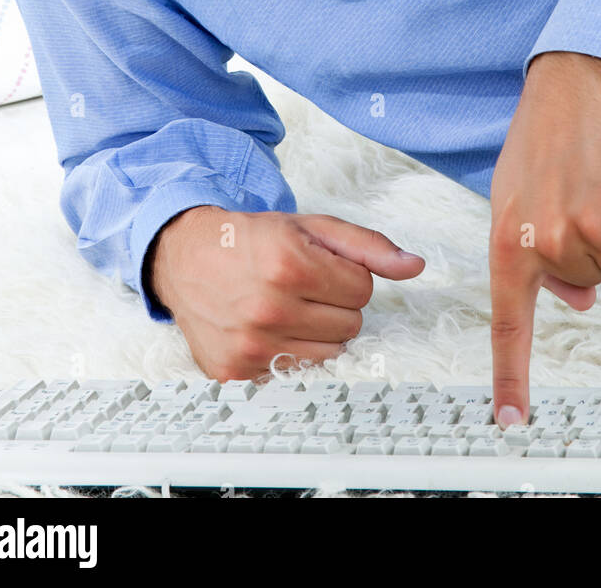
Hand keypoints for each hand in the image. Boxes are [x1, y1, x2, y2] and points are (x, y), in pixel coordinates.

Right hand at [147, 206, 424, 380]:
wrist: (185, 257)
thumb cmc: (252, 239)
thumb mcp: (310, 227)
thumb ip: (366, 246)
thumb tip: (415, 266)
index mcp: (289, 265)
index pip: (363, 291)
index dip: (346, 276)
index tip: (319, 266)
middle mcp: (268, 309)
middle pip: (350, 325)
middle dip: (334, 303)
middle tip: (301, 285)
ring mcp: (250, 346)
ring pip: (329, 354)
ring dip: (316, 331)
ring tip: (285, 305)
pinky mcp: (236, 372)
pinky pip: (295, 372)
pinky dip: (288, 352)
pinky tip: (265, 326)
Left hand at [489, 51, 600, 426]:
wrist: (579, 76)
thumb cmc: (545, 134)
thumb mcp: (518, 193)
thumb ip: (534, 249)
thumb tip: (576, 298)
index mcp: (508, 240)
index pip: (509, 323)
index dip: (510, 377)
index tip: (509, 422)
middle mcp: (546, 242)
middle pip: (588, 282)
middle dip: (588, 245)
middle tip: (577, 193)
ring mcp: (591, 229)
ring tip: (598, 180)